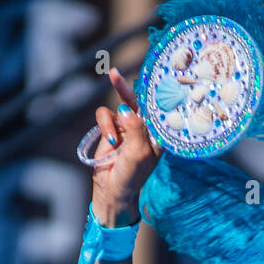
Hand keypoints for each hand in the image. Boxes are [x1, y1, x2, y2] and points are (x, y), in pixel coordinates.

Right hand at [91, 68, 161, 226]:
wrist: (112, 189)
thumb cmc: (132, 175)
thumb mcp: (139, 153)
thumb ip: (135, 128)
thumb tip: (126, 108)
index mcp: (158, 135)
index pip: (159, 110)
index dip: (156, 94)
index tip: (153, 78)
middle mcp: (143, 128)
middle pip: (137, 101)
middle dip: (126, 88)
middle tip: (115, 74)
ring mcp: (127, 127)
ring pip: (118, 106)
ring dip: (112, 122)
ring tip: (113, 140)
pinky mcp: (110, 128)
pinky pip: (105, 116)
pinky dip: (105, 126)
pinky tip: (110, 142)